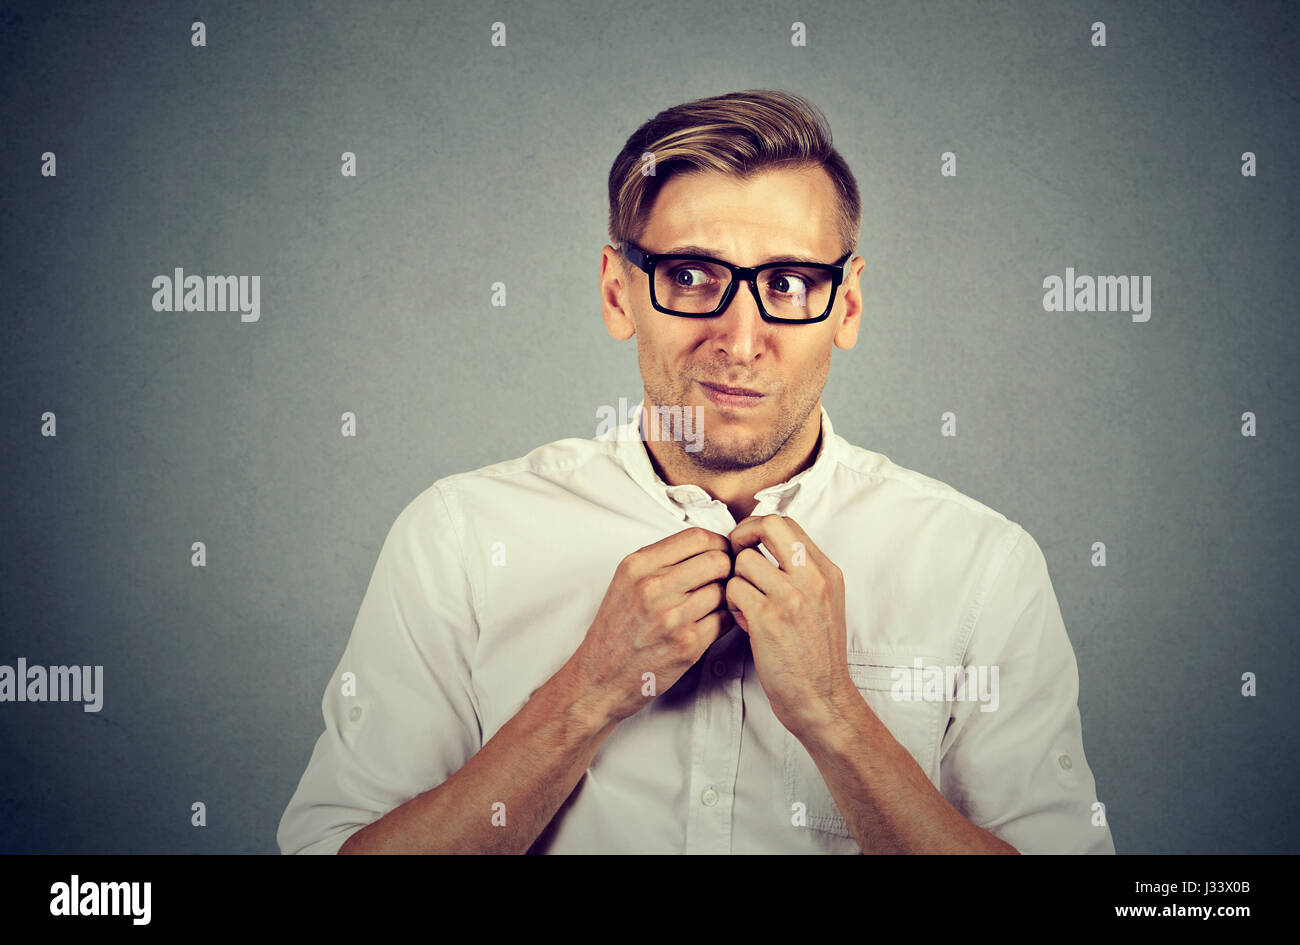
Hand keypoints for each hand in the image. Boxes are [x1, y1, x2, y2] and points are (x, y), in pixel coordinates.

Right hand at [565, 527, 733, 726]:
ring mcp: (672, 617)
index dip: (717, 543)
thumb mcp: (626, 582)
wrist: (600, 678)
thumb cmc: (616, 630)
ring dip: (724, 597)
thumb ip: (661, 561)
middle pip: (717, 561)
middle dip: (726, 568)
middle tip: (722, 578)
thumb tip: (707, 546)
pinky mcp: (687, 644)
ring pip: (724, 590)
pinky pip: (724, 619)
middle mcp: (653, 588)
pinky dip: (722, 620)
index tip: (720, 552)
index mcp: (638, 566)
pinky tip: (706, 623)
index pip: (697, 537)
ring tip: (709, 604)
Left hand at [725, 515, 855, 738]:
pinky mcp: (768, 619)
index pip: (788, 523)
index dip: (759, 527)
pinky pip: (734, 590)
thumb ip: (801, 574)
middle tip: (735, 555)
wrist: (822, 697)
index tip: (748, 543)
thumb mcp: (824, 603)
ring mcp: (791, 598)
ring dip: (735, 580)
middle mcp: (813, 579)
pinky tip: (743, 620)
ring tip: (744, 603)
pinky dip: (731, 603)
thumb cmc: (817, 655)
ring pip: (744, 562)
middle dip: (743, 535)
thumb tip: (765, 546)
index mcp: (827, 572)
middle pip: (769, 525)